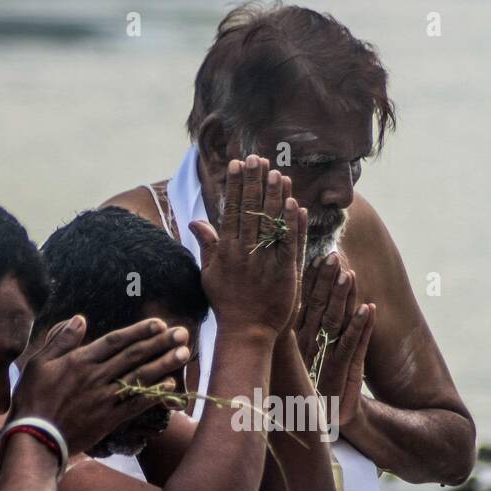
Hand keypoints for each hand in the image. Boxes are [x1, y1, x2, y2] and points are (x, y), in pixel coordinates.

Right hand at [11, 316, 190, 452]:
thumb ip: (61, 340)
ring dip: (164, 364)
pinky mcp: (109, 419)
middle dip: (160, 343)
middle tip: (182, 333)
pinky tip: (171, 386)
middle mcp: (96, 376)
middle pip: (134, 356)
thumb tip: (80, 319)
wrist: (35, 437)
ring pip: (140, 377)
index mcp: (80, 360)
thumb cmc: (32, 399)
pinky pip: (136, 404)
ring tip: (184, 353)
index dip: (140, 331)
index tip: (159, 324)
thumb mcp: (38, 363)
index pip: (116, 341)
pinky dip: (154, 394)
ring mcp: (104, 398)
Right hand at [189, 154, 304, 338]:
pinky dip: (292, 224)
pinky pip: (289, 244)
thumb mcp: (210, 275)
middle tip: (258, 158)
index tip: (237, 164)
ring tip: (278, 173)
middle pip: (250, 211)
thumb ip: (207, 246)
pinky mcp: (284, 273)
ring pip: (270, 223)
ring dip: (274, 196)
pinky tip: (295, 204)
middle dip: (254, 182)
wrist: (246, 332)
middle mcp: (244, 253)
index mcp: (226, 251)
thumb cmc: (227, 305)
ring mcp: (265, 262)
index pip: (230, 210)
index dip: (234, 186)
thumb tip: (195, 221)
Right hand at [295, 257, 374, 426]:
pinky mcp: (340, 378)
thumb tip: (291, 298)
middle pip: (317, 310)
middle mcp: (304, 351)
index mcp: (291, 343)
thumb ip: (294, 329)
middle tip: (333, 256)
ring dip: (343, 299)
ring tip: (349, 274)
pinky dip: (360, 329)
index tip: (316, 256)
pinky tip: (368, 309)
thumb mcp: (294, 358)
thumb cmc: (304, 389)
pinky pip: (351, 350)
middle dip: (326, 282)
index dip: (310, 281)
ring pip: (333, 325)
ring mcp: (321, 364)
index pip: (301, 305)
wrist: (312, 431)